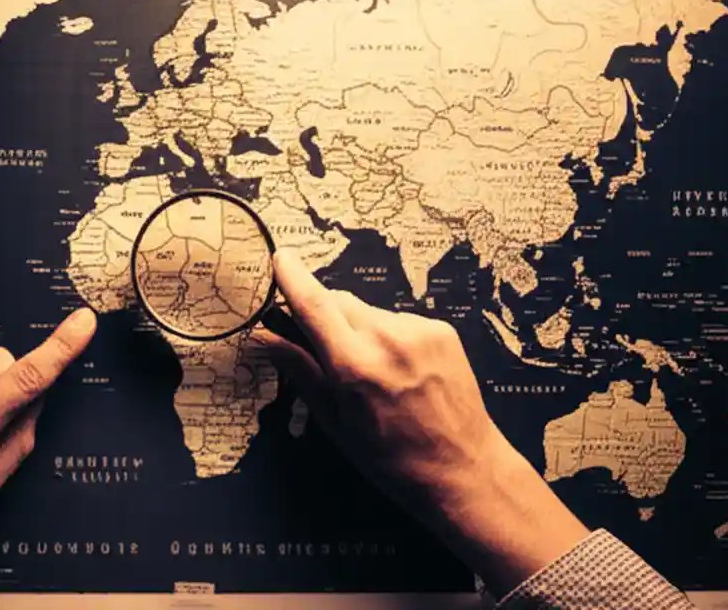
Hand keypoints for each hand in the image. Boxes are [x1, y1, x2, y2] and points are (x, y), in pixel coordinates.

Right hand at [256, 251, 586, 595]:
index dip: (292, 278)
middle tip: (324, 351)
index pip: (314, 306)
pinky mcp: (441, 330)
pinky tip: (399, 371)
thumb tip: (263, 337)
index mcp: (356, 366)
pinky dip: (387, 336)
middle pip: (339, 301)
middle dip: (323, 316)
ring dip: (357, 329)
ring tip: (373, 374)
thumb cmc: (393, 459)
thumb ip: (301, 371)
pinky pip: (398, 320)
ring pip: (369, 311)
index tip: (280, 258)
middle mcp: (388, 339)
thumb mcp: (336, 423)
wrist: (464, 469)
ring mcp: (419, 331)